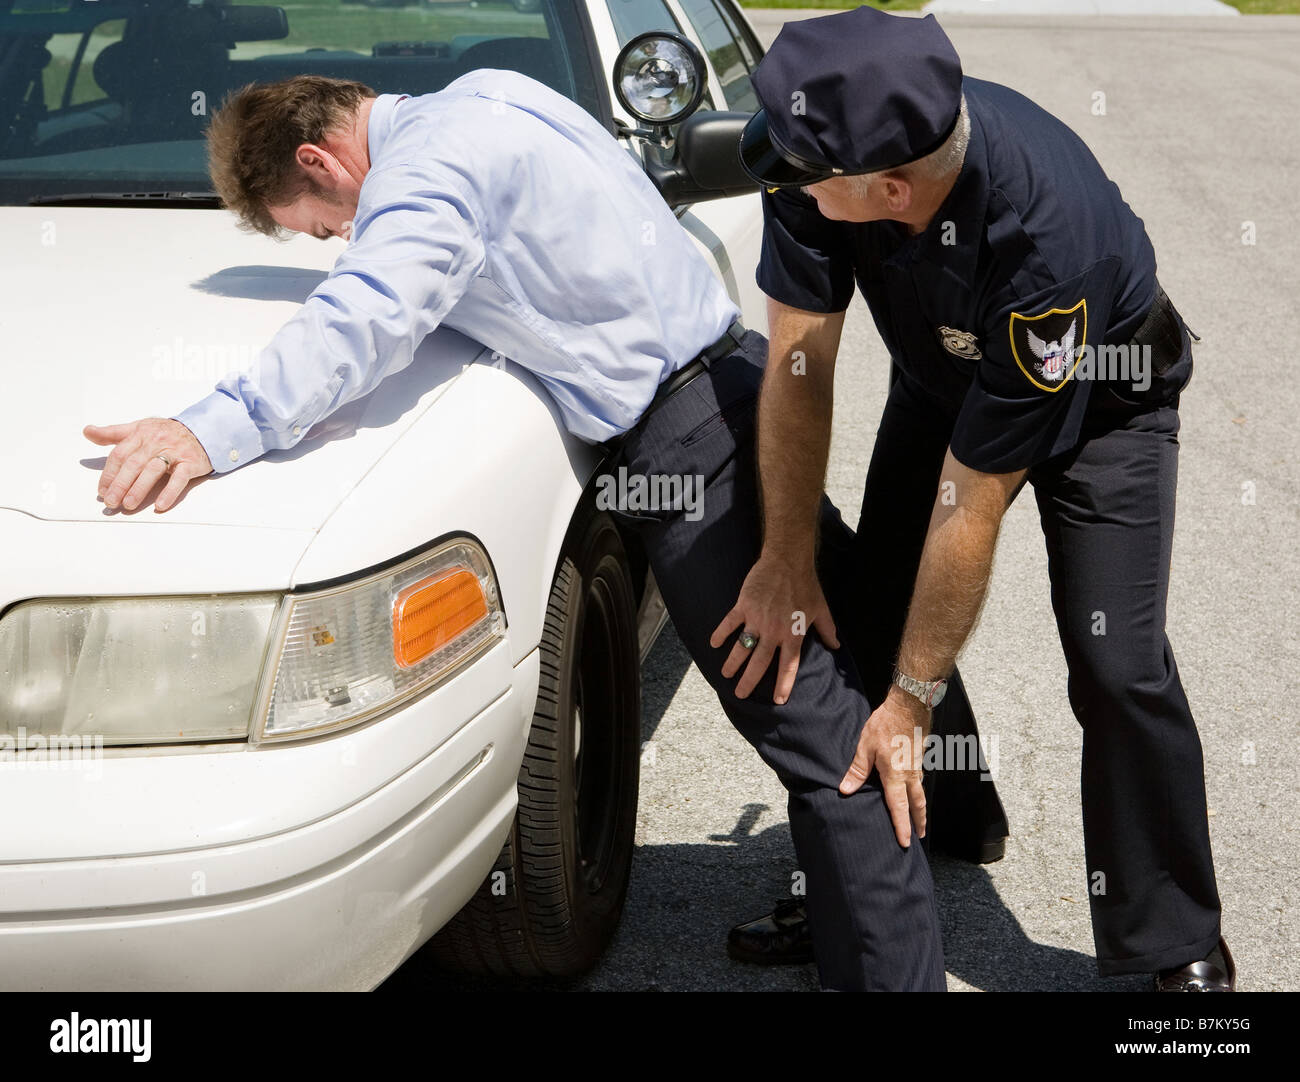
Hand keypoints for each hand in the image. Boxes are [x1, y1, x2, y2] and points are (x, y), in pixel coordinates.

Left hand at [85, 418, 212, 512]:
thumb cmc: (168, 433)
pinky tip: (160, 505)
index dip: (109, 473)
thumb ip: (113, 433)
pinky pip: (179, 478)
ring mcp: (174, 453)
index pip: (120, 454)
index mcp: (140, 434)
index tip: (102, 490)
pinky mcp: (190, 463)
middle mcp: (156, 442)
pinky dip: (170, 492)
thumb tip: (88, 431)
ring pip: (153, 471)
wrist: (203, 431)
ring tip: (129, 504)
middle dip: (120, 484)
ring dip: (139, 489)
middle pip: (134, 464)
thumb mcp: (139, 428)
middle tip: (111, 501)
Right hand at [709, 551, 839, 703]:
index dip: (783, 684)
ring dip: (733, 663)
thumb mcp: (821, 609)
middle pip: (759, 663)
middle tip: (741, 694)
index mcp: (793, 635)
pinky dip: (720, 634)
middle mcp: (774, 631)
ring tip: (725, 675)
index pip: (788, 666)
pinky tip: (714, 644)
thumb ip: (827, 630)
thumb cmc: (806, 585)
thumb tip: (836, 646)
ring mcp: (757, 619)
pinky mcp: (744, 605)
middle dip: (749, 681)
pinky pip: (729, 623)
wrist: (788, 560)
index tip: (778, 700)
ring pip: (742, 647)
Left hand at [839, 687, 929, 847]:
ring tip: (919, 819)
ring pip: (920, 793)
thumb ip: (857, 770)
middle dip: (918, 822)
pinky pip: (920, 780)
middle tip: (919, 837)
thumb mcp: (865, 746)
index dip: (901, 826)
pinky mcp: (919, 757)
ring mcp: (917, 766)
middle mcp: (910, 774)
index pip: (899, 808)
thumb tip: (846, 790)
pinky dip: (918, 791)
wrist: (909, 705)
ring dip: (920, 809)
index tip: (904, 842)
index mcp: (895, 775)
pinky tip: (914, 791)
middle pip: (917, 805)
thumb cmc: (886, 724)